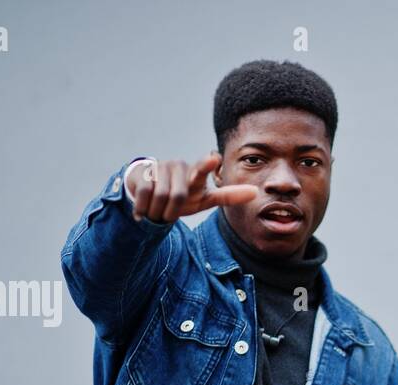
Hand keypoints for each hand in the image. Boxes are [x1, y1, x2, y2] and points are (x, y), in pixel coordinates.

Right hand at [127, 152, 257, 224]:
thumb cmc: (182, 197)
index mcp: (196, 174)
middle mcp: (179, 167)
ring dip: (158, 211)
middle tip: (169, 213)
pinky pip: (145, 195)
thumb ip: (228, 196)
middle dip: (171, 212)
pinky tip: (142, 208)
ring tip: (157, 209)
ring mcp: (161, 167)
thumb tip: (255, 192)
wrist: (149, 193)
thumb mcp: (204, 199)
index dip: (206, 166)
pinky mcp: (143, 172)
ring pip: (162, 197)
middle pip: (179, 195)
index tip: (213, 158)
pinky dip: (143, 207)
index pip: (203, 170)